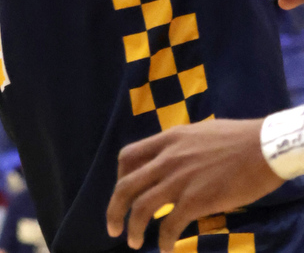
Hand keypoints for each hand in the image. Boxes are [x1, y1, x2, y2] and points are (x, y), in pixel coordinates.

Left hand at [107, 119, 276, 251]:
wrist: (261, 147)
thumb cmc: (237, 139)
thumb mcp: (197, 133)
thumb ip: (181, 146)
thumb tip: (179, 157)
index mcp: (166, 140)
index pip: (128, 156)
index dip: (121, 176)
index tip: (125, 192)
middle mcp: (166, 159)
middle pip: (126, 185)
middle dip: (114, 208)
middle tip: (112, 227)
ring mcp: (179, 180)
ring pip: (142, 206)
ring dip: (133, 227)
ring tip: (134, 243)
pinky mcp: (196, 199)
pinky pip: (171, 223)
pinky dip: (165, 239)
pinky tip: (167, 248)